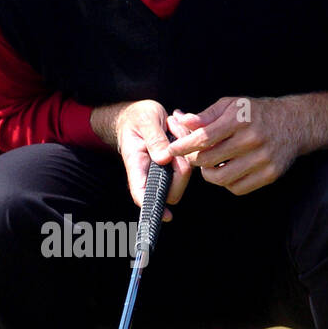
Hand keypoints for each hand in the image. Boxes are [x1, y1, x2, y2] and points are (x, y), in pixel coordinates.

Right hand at [114, 99, 193, 221]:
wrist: (138, 113)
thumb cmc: (137, 117)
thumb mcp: (145, 120)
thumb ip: (155, 139)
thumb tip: (164, 159)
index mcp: (137, 164)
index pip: (141, 192)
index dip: (152, 205)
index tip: (166, 215)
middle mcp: (151, 172)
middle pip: (172, 188)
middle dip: (180, 166)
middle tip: (172, 133)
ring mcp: (164, 169)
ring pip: (184, 171)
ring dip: (184, 148)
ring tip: (170, 124)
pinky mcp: (176, 163)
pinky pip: (190, 160)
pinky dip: (188, 142)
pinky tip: (176, 127)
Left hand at [164, 93, 327, 195]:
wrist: (295, 123)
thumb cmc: (256, 113)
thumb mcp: (232, 105)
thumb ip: (205, 115)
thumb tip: (180, 120)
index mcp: (240, 119)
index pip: (203, 138)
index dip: (182, 146)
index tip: (170, 150)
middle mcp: (252, 139)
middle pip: (208, 160)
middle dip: (195, 159)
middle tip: (194, 155)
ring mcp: (263, 159)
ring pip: (221, 178)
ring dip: (209, 173)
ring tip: (210, 164)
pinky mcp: (270, 174)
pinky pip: (237, 188)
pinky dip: (227, 182)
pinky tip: (228, 170)